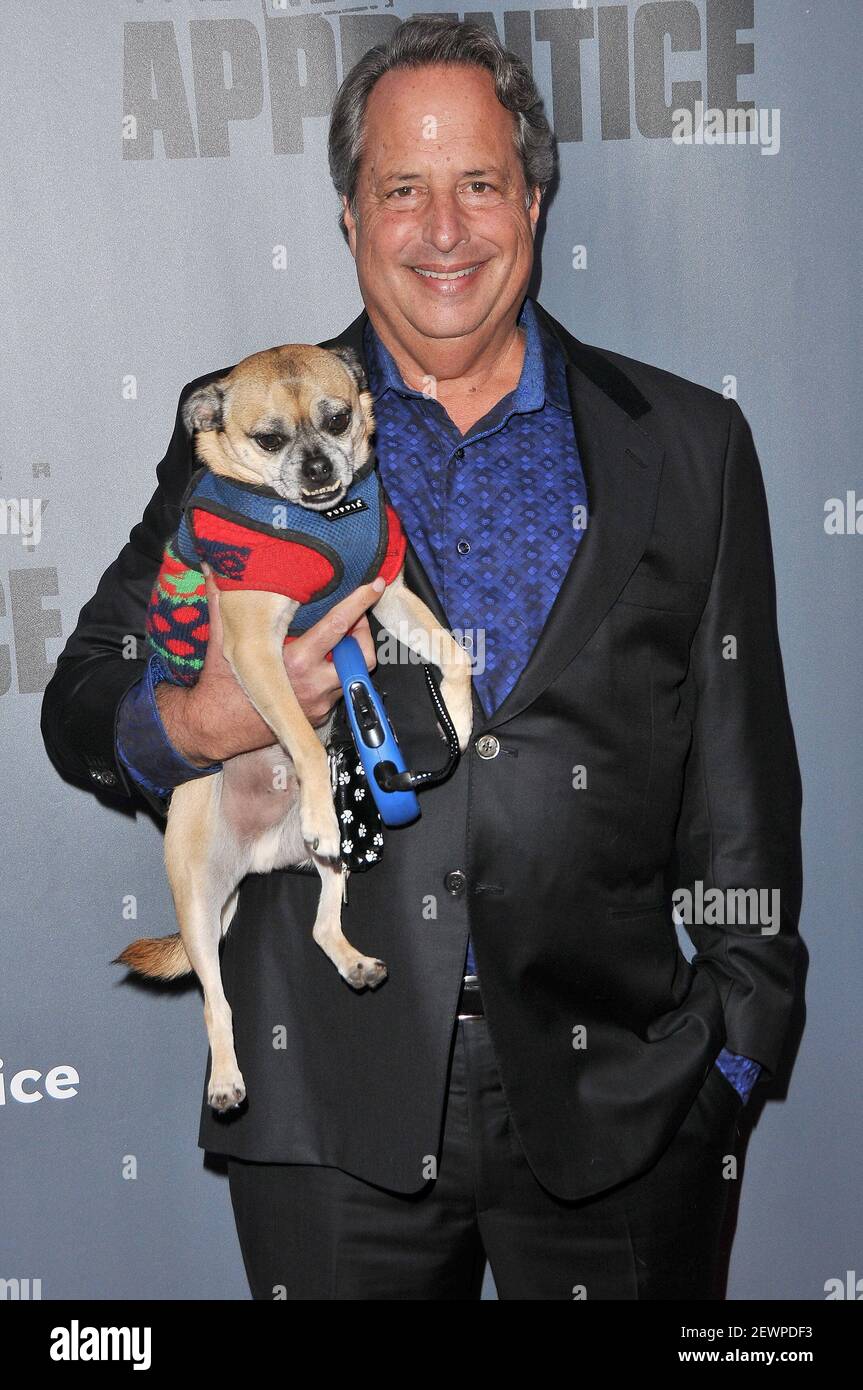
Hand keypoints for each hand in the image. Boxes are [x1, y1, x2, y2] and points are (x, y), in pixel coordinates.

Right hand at [155, 566, 384, 764]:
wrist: (218, 728)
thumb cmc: (221, 686)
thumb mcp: (224, 642)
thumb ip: (226, 604)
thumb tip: (216, 572)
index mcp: (296, 660)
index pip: (338, 626)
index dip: (359, 603)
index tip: (375, 586)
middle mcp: (314, 684)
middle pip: (362, 655)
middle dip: (363, 633)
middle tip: (353, 620)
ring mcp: (320, 703)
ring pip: (354, 674)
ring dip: (349, 655)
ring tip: (336, 641)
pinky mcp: (320, 716)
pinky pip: (340, 690)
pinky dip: (336, 674)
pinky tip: (320, 664)